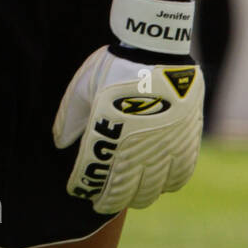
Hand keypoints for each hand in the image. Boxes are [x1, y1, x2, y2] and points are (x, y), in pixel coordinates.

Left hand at [53, 0, 202, 213]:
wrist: (157, 48)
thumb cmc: (115, 65)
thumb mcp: (83, 85)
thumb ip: (70, 117)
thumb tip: (61, 143)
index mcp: (106, 134)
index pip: (90, 176)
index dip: (82, 188)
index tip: (78, 189)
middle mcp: (135, 147)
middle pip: (121, 193)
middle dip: (107, 199)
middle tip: (101, 198)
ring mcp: (163, 147)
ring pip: (150, 191)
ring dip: (136, 195)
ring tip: (129, 191)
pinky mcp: (186, 141)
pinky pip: (179, 177)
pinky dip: (167, 183)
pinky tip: (158, 179)